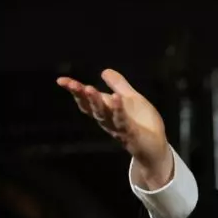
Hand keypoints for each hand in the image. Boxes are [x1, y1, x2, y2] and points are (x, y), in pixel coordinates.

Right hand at [57, 69, 172, 186]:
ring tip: (89, 88)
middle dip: (81, 95)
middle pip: (91, 107)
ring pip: (103, 114)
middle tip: (72, 84)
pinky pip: (122, 121)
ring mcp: (118, 127)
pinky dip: (118, 110)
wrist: (156, 146)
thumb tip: (104, 71)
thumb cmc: (142, 123)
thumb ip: (119, 86)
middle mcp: (107, 120)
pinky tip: (116, 98)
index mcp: (106, 110)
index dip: (75, 90)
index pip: (87, 100)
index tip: (61, 80)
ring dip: (96, 102)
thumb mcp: (132, 99)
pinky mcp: (130, 133)